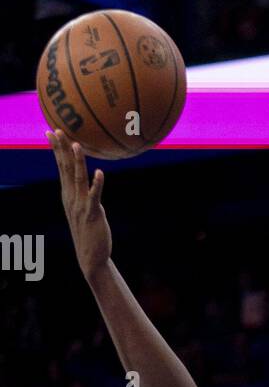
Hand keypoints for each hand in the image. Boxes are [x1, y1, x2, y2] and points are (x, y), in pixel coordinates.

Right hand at [47, 128, 109, 281]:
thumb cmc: (88, 231)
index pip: (61, 167)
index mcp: (68, 194)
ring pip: (78, 179)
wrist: (91, 256)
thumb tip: (87, 178)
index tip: (51, 131)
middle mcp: (71, 197)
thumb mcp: (82, 208)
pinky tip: (99, 173)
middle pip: (65, 169)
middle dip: (61, 149)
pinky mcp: (93, 214)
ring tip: (77, 145)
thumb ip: (82, 192)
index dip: (56, 149)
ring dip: (78, 161)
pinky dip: (97, 184)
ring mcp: (81, 205)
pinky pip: (94, 197)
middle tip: (57, 130)